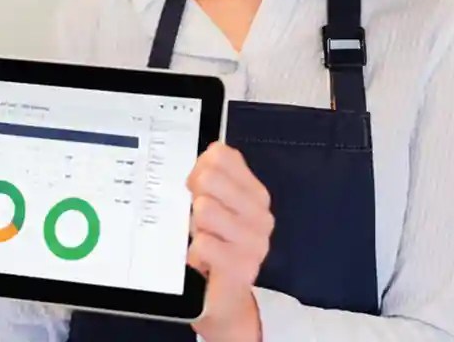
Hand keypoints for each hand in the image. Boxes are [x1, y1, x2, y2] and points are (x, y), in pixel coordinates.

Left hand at [186, 142, 271, 341]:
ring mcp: (255, 242)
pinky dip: (192, 253)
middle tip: (196, 220)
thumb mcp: (214, 206)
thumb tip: (208, 152)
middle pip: (209, 178)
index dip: (199, 168)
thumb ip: (211, 176)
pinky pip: (203, 243)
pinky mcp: (242, 268)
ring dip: (193, 227)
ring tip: (201, 241)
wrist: (223, 300)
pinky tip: (200, 263)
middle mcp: (261, 215)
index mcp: (256, 194)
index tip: (196, 190)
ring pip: (205, 209)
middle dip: (193, 197)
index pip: (222, 156)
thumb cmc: (215, 247)